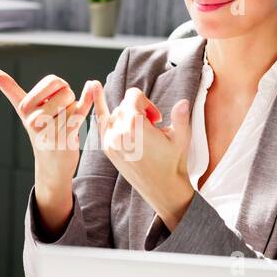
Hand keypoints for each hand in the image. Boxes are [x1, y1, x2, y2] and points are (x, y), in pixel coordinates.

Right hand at [0, 68, 98, 232]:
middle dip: (68, 100)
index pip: (52, 81)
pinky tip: (91, 85)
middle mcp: (35, 119)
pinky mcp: (65, 138)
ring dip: (74, 110)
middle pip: (65, 92)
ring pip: (73, 104)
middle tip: (60, 116)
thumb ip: (9, 89)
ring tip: (64, 124)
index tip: (51, 98)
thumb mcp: (23, 111)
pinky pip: (79, 113)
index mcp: (25, 108)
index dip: (59, 87)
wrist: (51, 166)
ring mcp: (50, 129)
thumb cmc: (39, 132)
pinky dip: (87, 100)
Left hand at [93, 85, 195, 230]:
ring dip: (127, 116)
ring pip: (115, 114)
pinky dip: (98, 107)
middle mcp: (120, 131)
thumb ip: (180, 116)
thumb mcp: (181, 138)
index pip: (134, 96)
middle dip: (139, 111)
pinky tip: (93, 87)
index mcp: (136, 125)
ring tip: (140, 131)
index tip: (156, 118)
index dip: (148, 104)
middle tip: (152, 128)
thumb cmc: (173, 163)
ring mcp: (111, 141)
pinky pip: (100, 122)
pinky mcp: (108, 149)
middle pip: (125, 105)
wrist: (163, 188)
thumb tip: (183, 102)